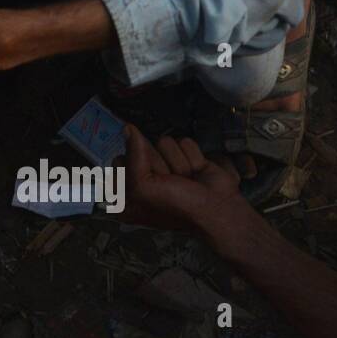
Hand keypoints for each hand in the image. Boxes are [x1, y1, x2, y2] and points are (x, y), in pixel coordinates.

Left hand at [120, 125, 244, 233]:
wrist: (217, 209)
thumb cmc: (178, 206)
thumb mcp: (143, 188)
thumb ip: (132, 156)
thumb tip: (128, 128)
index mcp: (129, 192)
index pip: (118, 161)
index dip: (135, 170)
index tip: (148, 184)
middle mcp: (146, 177)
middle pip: (140, 148)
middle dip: (157, 164)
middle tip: (169, 182)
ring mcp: (168, 166)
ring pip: (164, 142)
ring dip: (177, 162)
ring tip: (184, 178)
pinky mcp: (187, 157)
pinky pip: (184, 142)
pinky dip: (192, 157)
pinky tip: (196, 172)